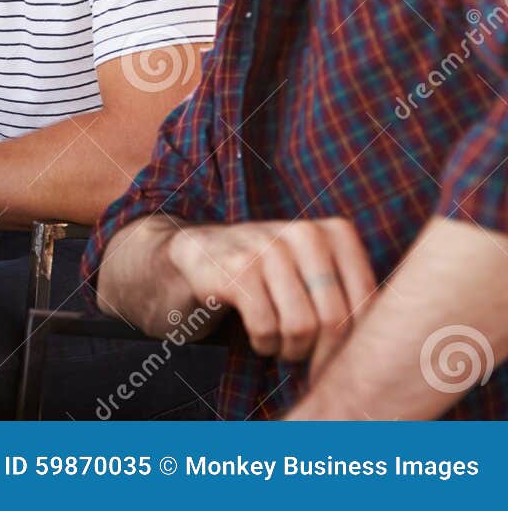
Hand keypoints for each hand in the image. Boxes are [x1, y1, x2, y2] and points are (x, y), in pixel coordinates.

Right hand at [165, 218, 375, 371]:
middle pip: (335, 319)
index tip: (343, 365)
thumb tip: (402, 348)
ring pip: (302, 327)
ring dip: (291, 351)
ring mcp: (266, 247)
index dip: (358, 344)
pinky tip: (258, 336)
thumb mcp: (313, 272)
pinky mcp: (234, 268)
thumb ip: (351, 294)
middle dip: (322, 354)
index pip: (367, 303)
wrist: (195, 256)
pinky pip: (266, 327)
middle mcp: (303, 232)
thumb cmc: (267, 276)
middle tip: (308, 363)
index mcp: (334, 231)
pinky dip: (264, 344)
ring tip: (282, 347)